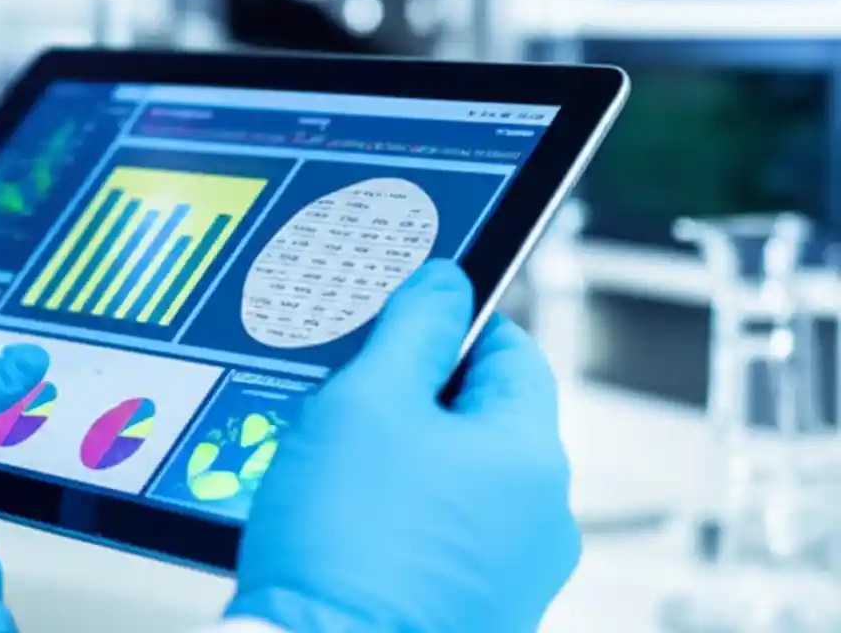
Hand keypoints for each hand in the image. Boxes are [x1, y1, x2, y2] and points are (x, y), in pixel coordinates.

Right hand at [228, 262, 578, 631]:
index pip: (512, 353)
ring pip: (461, 483)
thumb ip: (413, 327)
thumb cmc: (344, 545)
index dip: (454, 326)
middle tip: (351, 407)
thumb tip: (446, 281)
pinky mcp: (477, 616)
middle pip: (485, 420)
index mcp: (530, 457)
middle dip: (418, 401)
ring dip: (406, 464)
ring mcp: (513, 578)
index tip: (402, 326)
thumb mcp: (367, 402)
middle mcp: (541, 522)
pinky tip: (350, 530)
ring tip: (340, 476)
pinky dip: (404, 522)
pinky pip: (446, 541)